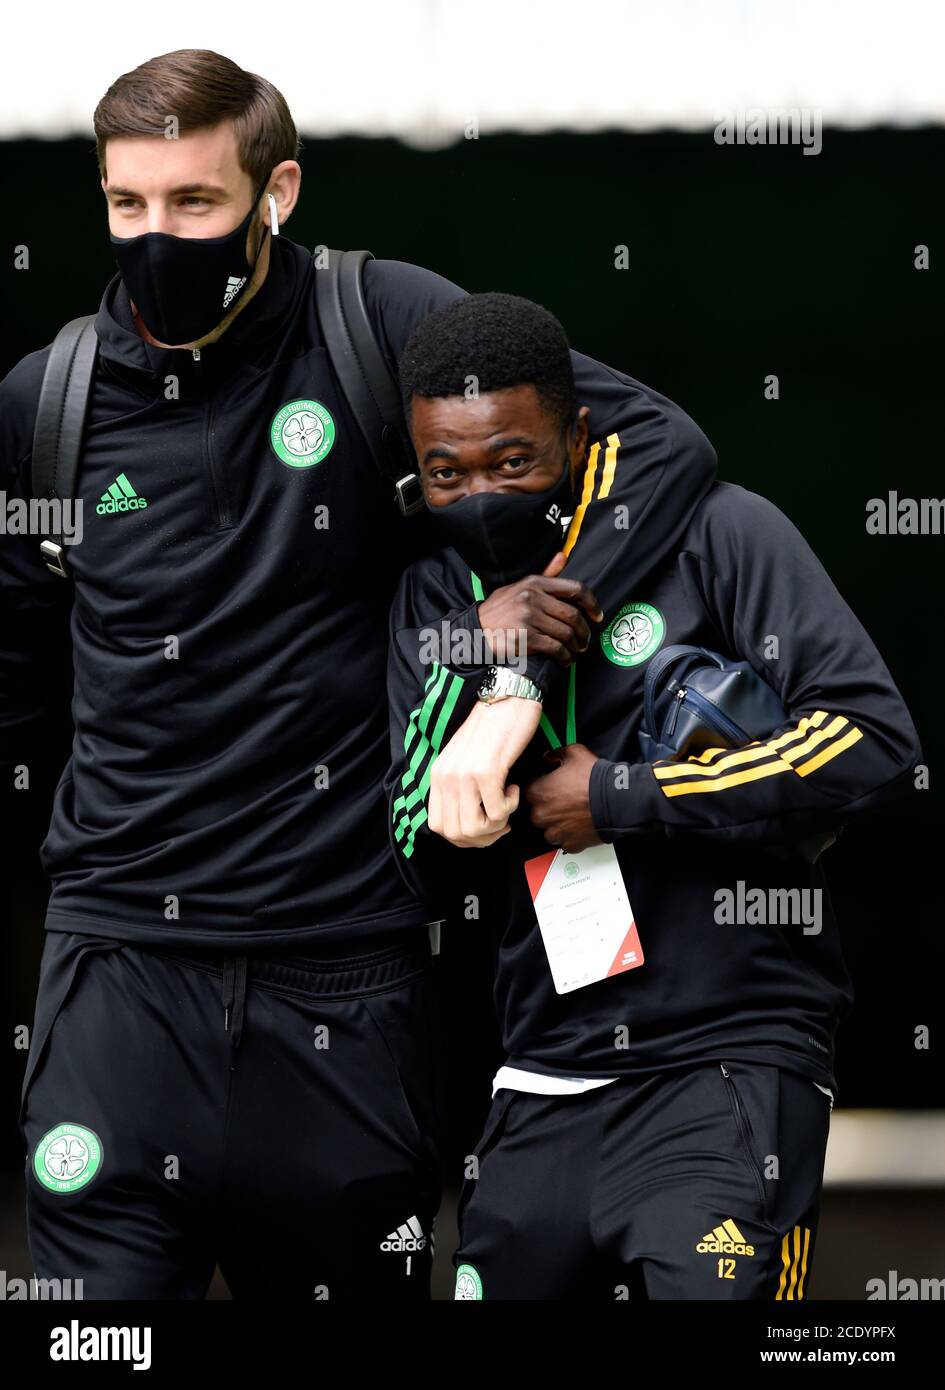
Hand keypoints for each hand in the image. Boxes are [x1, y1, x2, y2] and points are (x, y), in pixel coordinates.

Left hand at [428, 697, 542, 847]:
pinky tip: (514, 788)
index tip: (485, 827)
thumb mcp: (463, 760)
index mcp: (438, 775)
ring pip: (475, 829)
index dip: (464, 837)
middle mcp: (446, 777)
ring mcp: (465, 775)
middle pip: (457, 834)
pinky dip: (511, 807)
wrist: (507, 698)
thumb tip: (469, 822)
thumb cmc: (492, 729)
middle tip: (502, 821)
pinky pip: (498, 812)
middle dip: (484, 838)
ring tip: (507, 804)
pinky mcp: (488, 771)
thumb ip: (458, 787)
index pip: (438, 827)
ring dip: (498, 825)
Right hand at [477, 551, 603, 667]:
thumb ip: (545, 575)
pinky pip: (555, 648)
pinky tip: (565, 661)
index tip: (597, 616)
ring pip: (566, 634)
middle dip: (584, 632)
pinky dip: (564, 657)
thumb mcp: (519, 587)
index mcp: (534, 582)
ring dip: (575, 647)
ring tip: (575, 652)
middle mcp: (532, 597)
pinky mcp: (525, 638)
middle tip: (585, 642)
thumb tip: (563, 556)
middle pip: (573, 616)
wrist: (475, 631)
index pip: (575, 588)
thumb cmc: (500, 610)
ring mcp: (528, 617)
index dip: (592, 603)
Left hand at [524, 742, 602, 852]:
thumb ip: (555, 754)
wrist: (617, 800)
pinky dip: (571, 835)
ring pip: (549, 830)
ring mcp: (555, 832)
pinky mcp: (569, 845)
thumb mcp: (574, 752)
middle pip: (538, 813)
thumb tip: (548, 757)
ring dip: (558, 823)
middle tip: (565, 800)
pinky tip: (581, 824)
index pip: (529, 792)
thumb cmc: (595, 779)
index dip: (541, 788)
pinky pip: (565, 842)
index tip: (551, 787)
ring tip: (573, 813)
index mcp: (537, 792)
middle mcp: (542, 815)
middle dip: (548, 807)